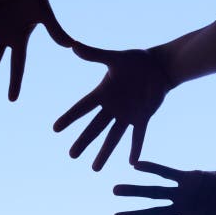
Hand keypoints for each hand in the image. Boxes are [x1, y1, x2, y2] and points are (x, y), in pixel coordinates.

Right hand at [54, 47, 171, 169]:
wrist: (161, 66)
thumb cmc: (137, 60)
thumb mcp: (115, 58)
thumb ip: (95, 55)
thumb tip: (73, 45)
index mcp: (103, 93)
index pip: (82, 108)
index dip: (69, 118)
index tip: (55, 129)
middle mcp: (112, 107)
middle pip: (94, 128)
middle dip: (84, 142)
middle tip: (72, 155)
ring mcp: (127, 114)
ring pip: (113, 137)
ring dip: (104, 152)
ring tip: (95, 169)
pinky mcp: (143, 117)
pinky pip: (138, 136)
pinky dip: (136, 148)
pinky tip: (132, 162)